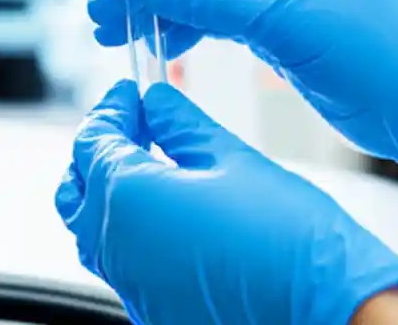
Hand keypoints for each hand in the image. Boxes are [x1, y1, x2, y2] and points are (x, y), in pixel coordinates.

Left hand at [56, 81, 397, 324]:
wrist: (322, 305)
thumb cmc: (286, 234)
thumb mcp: (231, 157)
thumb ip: (181, 123)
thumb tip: (157, 101)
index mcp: (127, 197)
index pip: (91, 141)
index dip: (110, 110)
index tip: (131, 94)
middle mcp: (115, 246)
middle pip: (75, 188)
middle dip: (97, 151)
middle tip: (134, 125)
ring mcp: (130, 284)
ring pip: (92, 230)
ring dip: (108, 193)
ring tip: (151, 165)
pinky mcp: (150, 309)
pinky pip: (121, 263)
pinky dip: (130, 231)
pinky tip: (170, 214)